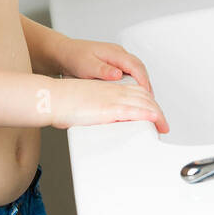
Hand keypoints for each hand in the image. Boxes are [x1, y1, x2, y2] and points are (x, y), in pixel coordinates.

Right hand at [47, 78, 168, 133]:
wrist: (51, 97)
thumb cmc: (61, 100)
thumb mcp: (83, 102)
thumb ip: (93, 110)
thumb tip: (94, 120)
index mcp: (107, 89)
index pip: (135, 91)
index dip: (147, 101)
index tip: (153, 112)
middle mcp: (113, 91)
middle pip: (144, 96)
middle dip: (156, 110)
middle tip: (162, 123)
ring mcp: (112, 99)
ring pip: (144, 103)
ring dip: (157, 114)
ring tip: (162, 125)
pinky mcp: (109, 109)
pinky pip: (135, 111)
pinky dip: (148, 115)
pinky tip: (155, 121)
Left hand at [52, 38, 153, 91]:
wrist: (64, 54)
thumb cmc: (74, 57)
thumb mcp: (87, 65)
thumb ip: (103, 69)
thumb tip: (118, 74)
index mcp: (115, 53)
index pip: (136, 66)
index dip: (143, 81)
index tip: (147, 95)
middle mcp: (119, 54)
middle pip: (140, 69)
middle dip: (147, 85)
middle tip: (150, 102)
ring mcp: (118, 59)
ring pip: (137, 71)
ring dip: (142, 85)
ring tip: (145, 101)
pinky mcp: (115, 65)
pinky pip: (130, 73)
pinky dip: (134, 84)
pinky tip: (132, 94)